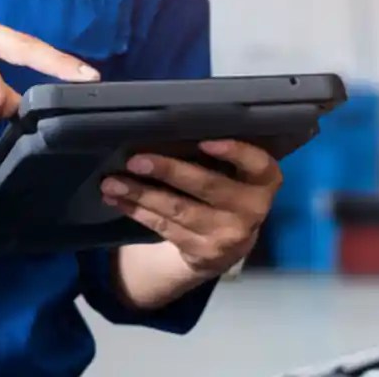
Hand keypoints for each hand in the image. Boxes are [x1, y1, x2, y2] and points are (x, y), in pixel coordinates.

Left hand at [101, 141, 282, 278]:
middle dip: (169, 171)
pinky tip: (118, 200)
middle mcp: (252, 210)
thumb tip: (170, 125)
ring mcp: (227, 235)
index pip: (259, 164)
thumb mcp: (237, 174)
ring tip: (113, 182)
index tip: (204, 141)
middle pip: (208, 186)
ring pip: (179, 210)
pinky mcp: (203, 253)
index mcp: (265, 182)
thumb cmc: (227, 191)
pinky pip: (165, 228)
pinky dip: (138, 212)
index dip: (235, 152)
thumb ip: (220, 154)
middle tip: (136, 160)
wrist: (227, 246)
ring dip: (142, 194)